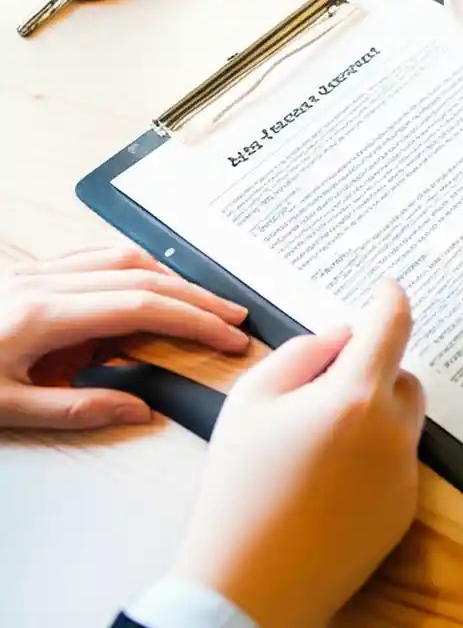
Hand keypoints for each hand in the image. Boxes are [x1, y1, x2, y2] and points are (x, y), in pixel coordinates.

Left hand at [0, 246, 248, 429]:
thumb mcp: (4, 410)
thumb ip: (77, 410)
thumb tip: (137, 408)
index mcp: (42, 316)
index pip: (141, 308)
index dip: (193, 320)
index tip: (227, 337)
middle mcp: (42, 283)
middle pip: (141, 277)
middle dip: (196, 297)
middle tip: (234, 317)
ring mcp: (32, 273)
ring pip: (119, 259)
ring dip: (168, 277)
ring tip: (201, 300)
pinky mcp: (24, 273)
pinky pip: (90, 257)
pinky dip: (131, 268)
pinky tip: (144, 281)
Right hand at [171, 280, 425, 627]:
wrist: (252, 581)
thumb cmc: (242, 489)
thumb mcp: (251, 402)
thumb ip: (302, 354)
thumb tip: (341, 338)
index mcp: (356, 396)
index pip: (392, 327)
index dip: (391, 299)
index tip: (390, 288)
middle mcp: (394, 431)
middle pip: (400, 377)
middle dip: (370, 373)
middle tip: (319, 396)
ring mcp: (406, 472)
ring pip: (402, 421)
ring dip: (374, 415)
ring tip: (316, 446)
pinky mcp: (406, 507)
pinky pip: (398, 463)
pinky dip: (373, 459)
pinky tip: (327, 484)